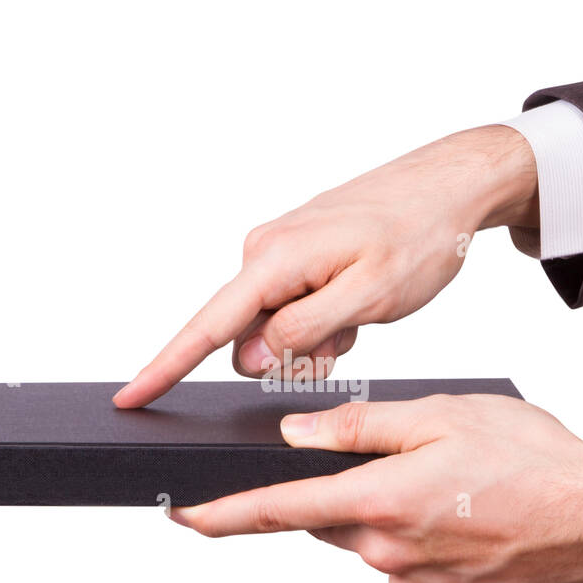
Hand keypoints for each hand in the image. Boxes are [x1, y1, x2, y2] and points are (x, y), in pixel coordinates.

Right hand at [113, 126, 538, 407]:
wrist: (452, 184)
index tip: (130, 397)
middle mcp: (265, 251)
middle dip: (294, 352)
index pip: (208, 325)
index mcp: (275, 259)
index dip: (166, 367)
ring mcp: (280, 252)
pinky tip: (359, 297)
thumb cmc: (420, 233)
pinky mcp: (297, 255)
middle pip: (249, 336)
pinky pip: (295, 309)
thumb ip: (303, 331)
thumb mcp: (368, 296)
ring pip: (277, 327)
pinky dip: (326, 319)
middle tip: (352, 329)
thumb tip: (247, 359)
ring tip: (362, 307)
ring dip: (317, 336)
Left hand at [169, 394, 582, 582]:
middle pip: (325, 517)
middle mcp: (385, 551)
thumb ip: (360, 425)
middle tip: (397, 452)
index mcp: (378, 501)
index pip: (276, 510)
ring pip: (364, 536)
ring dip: (381, 506)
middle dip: (339, 485)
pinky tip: (458, 507)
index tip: (179, 515)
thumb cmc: (532, 460)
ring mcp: (413, 580)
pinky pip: (400, 559)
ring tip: (446, 475)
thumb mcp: (442, 415)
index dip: (219, 514)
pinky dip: (413, 531)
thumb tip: (296, 434)